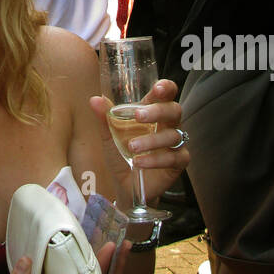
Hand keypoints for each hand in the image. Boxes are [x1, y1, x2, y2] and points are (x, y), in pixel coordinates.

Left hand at [90, 79, 188, 206]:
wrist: (124, 185)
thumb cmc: (121, 154)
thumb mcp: (110, 135)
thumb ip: (105, 117)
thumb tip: (94, 99)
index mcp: (153, 113)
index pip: (167, 94)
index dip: (166, 88)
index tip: (157, 89)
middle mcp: (168, 125)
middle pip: (174, 110)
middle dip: (158, 111)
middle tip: (138, 116)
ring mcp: (175, 144)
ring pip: (173, 136)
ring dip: (151, 140)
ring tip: (131, 147)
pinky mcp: (178, 163)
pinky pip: (174, 158)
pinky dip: (155, 159)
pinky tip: (139, 163)